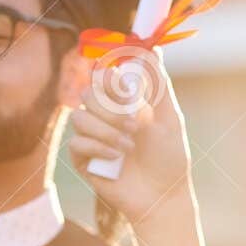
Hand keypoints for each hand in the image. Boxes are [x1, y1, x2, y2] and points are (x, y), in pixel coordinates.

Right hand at [70, 50, 192, 225]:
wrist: (163, 197)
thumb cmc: (169, 158)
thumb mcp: (170, 118)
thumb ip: (159, 84)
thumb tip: (152, 48)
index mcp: (123, 103)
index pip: (103, 76)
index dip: (111, 79)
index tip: (129, 92)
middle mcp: (104, 117)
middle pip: (87, 93)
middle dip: (111, 108)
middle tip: (135, 125)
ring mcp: (92, 138)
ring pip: (79, 117)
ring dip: (106, 130)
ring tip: (129, 146)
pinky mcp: (84, 161)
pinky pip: (76, 143)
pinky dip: (97, 147)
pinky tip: (116, 158)